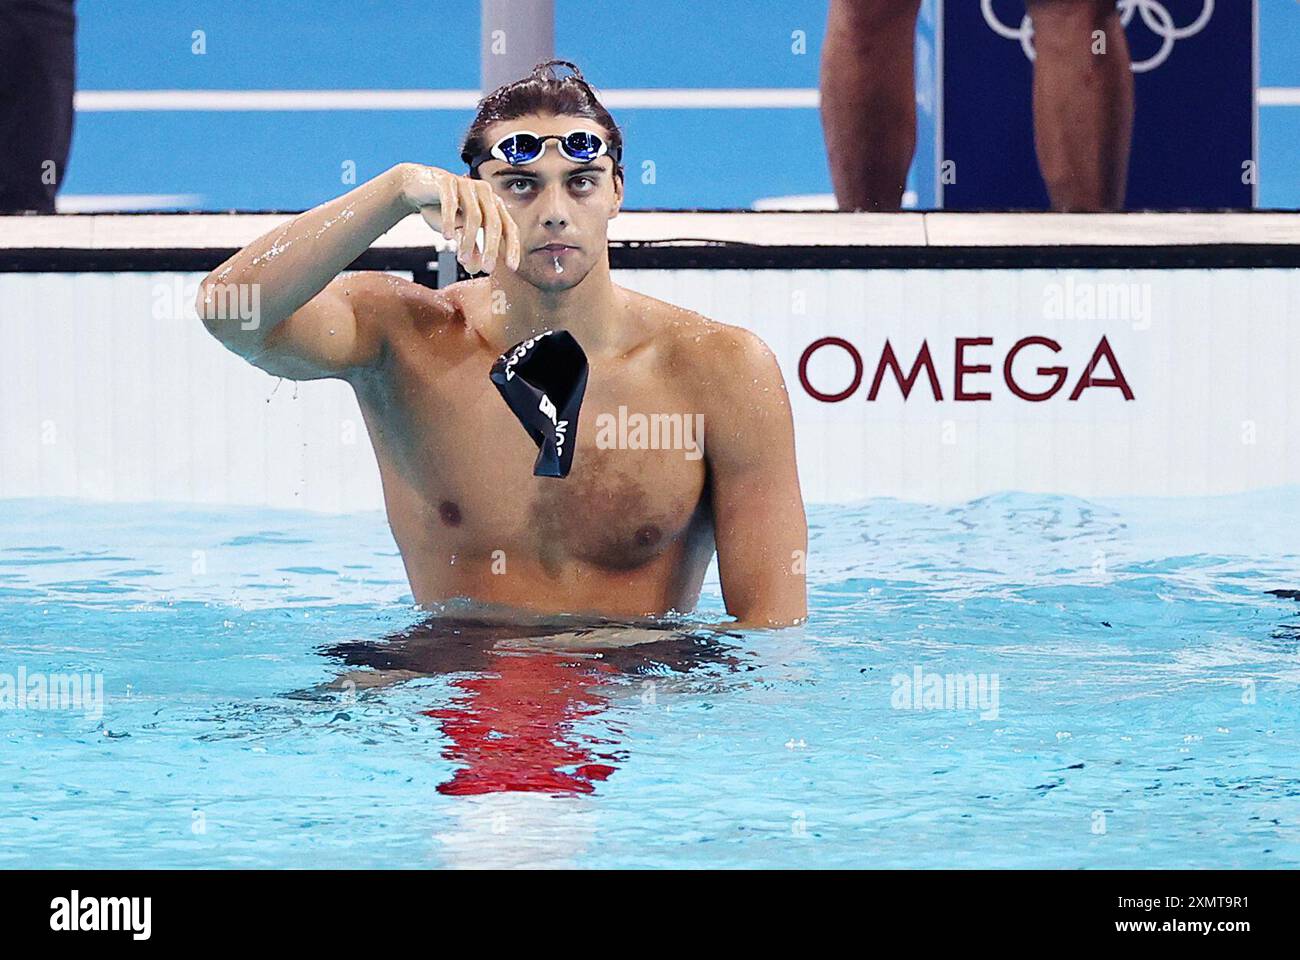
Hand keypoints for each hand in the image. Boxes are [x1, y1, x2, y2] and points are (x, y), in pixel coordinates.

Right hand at [400, 163, 520, 274]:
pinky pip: (450, 202)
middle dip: (492, 248)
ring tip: (462, 259)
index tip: (512, 267)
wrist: (415, 187)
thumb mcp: (457, 232)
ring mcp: (466, 185)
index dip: (512, 247)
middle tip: (487, 269)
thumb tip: (475, 269)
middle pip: (494, 223)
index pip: (509, 227)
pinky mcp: (446, 181)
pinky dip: (449, 221)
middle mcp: (484, 193)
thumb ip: (469, 247)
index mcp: (493, 205)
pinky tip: (447, 237)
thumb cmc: (441, 209)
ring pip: (474, 215)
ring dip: (469, 240)